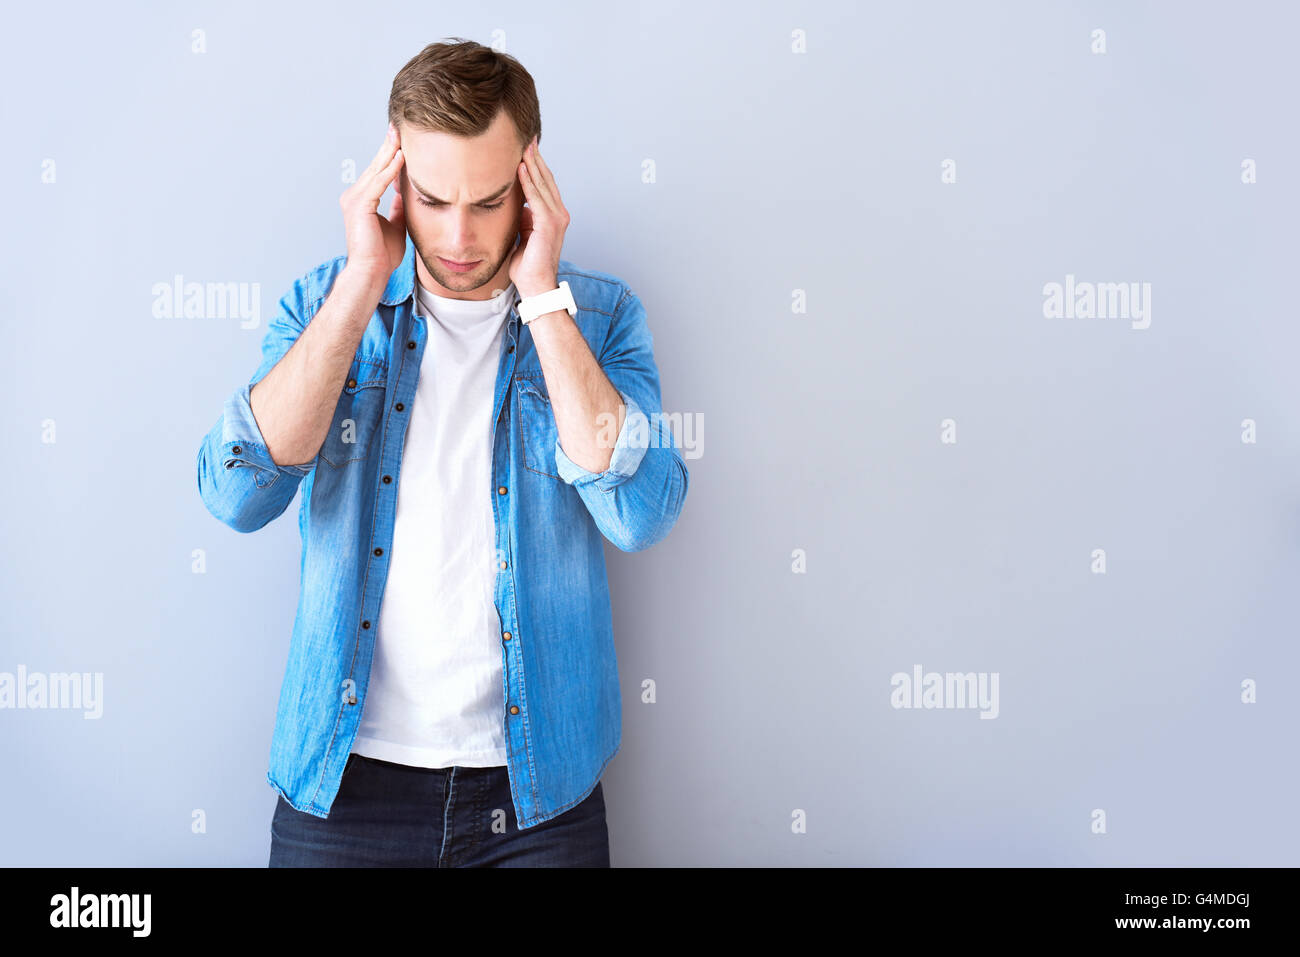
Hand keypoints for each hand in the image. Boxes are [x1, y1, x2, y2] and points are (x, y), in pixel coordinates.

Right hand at [339, 124, 406, 285]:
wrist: (372, 272)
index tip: (400, 139)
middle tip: (399, 126)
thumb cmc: (382, 255)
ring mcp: (355, 199)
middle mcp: (355, 196)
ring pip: (377, 170)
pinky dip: (391, 170)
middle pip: (376, 165)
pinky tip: (401, 157)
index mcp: (362, 200)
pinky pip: (378, 183)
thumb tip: (406, 192)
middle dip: (388, 146)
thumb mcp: (395, 224)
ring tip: (401, 135)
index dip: (389, 154)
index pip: (378, 171)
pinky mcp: (360, 206)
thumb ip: (398, 206)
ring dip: (390, 152)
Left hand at [509, 136, 569, 297]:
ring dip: (533, 164)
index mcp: (553, 215)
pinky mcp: (549, 225)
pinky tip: (520, 168)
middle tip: (527, 137)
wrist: (536, 285)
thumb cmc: (528, 265)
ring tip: (523, 146)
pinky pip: (537, 198)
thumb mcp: (524, 234)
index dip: (536, 165)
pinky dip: (528, 182)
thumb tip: (519, 205)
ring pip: (543, 184)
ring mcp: (556, 219)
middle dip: (536, 158)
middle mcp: (559, 214)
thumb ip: (524, 217)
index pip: (545, 184)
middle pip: (546, 179)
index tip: (527, 147)